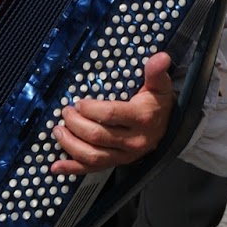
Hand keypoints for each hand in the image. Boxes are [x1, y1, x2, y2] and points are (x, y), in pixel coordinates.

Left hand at [51, 52, 174, 175]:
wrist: (169, 127)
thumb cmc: (158, 102)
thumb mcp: (160, 85)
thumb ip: (156, 71)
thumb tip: (161, 56)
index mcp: (142, 118)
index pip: (111, 115)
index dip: (90, 110)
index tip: (78, 103)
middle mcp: (134, 140)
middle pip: (97, 136)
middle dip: (75, 124)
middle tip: (65, 112)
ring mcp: (125, 155)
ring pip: (92, 155)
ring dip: (70, 144)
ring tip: (58, 131)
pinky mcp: (118, 164)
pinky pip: (93, 169)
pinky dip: (72, 169)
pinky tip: (56, 165)